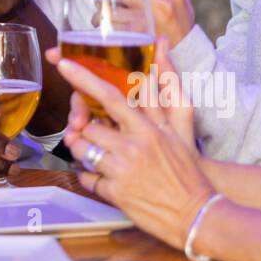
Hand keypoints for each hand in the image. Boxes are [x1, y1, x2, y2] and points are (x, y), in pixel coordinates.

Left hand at [55, 54, 213, 251]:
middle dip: (84, 130)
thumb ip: (165, 91)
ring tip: (98, 154)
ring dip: (83, 152)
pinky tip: (104, 175)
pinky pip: (86, 179)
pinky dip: (89, 176)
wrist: (197, 213)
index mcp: (146, 129)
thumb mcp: (180, 128)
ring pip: (82, 152)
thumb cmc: (188, 169)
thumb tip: (163, 46)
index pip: (109, 96)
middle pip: (87, 127)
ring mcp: (122, 172)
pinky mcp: (115, 195)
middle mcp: (131, 148)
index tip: (63, 64)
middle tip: (89, 132)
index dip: (83, 79)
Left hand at [97, 0, 194, 48]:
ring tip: (95, 8)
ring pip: (113, 9)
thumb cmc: (183, 29)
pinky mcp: (138, 37)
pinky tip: (98, 23)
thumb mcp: (185, 3)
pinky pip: (113, 26)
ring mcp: (148, 21)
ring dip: (99, 8)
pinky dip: (103, 24)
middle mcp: (160, 4)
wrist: (189, 57)